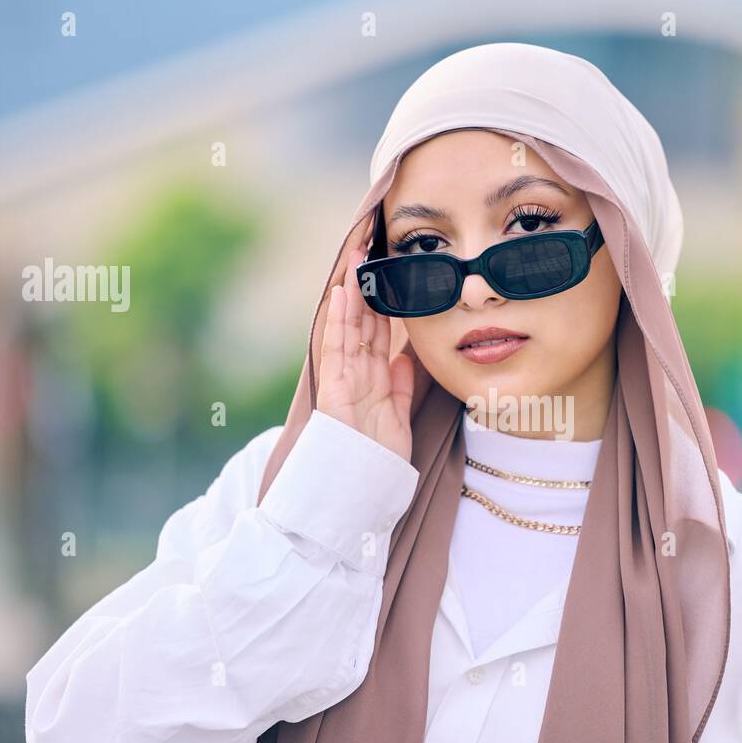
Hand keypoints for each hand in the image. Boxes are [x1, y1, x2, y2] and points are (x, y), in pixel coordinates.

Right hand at [315, 248, 414, 461]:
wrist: (360, 493)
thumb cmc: (377, 460)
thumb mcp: (398, 416)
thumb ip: (400, 385)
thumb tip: (407, 356)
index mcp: (374, 380)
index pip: (379, 332)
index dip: (385, 302)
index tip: (391, 272)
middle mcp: (357, 375)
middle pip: (363, 322)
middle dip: (367, 286)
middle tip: (372, 249)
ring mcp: (344, 379)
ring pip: (349, 326)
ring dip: (352, 291)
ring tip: (356, 257)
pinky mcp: (334, 389)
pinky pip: (336, 348)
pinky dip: (337, 320)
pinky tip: (340, 293)